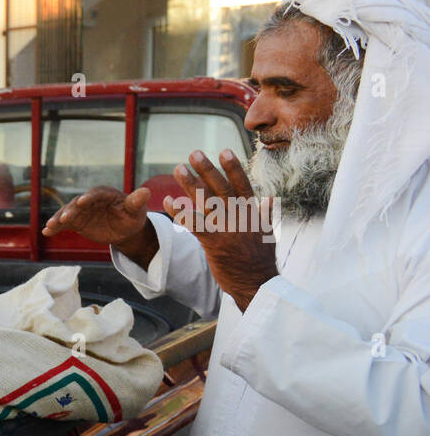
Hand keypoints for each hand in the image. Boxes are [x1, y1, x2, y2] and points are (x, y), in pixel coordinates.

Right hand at [42, 186, 157, 267]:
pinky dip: (55, 227)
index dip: (89, 198)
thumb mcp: (136, 210)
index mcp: (104, 194)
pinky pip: (63, 224)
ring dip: (58, 219)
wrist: (124, 229)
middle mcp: (89, 200)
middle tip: (64, 218)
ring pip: (67, 213)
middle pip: (77, 204)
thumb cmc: (132, 216)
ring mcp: (80, 211)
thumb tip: (146, 192)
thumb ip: (137, 202)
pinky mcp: (75, 221)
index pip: (95, 194)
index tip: (82, 202)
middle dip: (70, 211)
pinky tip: (46, 233)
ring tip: (50, 226)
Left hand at [166, 150, 277, 311]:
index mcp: (253, 213)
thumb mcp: (267, 234)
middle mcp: (240, 217)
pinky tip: (167, 201)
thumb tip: (268, 199)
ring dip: (190, 184)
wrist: (257, 284)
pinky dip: (180, 211)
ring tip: (178, 169)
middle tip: (194, 153)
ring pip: (206, 202)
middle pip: (222, 188)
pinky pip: (194, 223)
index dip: (234, 168)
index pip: (243, 185)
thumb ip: (264, 215)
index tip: (224, 151)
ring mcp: (227, 229)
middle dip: (208, 169)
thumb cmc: (260, 261)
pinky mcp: (214, 243)